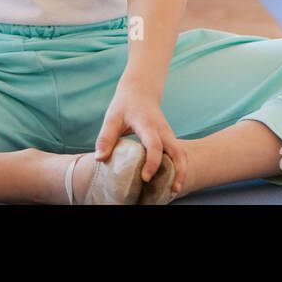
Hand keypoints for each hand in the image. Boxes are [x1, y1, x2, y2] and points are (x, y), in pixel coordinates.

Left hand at [94, 77, 185, 193]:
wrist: (141, 89)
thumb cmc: (125, 104)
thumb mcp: (112, 118)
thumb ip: (106, 137)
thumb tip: (99, 158)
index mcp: (148, 125)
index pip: (154, 145)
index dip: (152, 162)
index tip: (145, 178)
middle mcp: (163, 131)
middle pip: (178, 152)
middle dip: (179, 171)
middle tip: (172, 191)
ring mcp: (168, 134)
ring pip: (181, 153)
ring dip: (181, 171)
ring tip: (173, 191)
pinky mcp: (169, 138)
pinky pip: (177, 153)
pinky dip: (177, 167)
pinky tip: (169, 180)